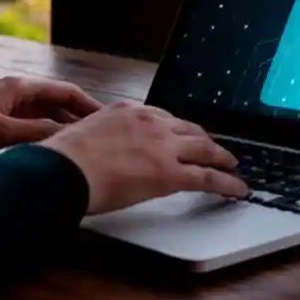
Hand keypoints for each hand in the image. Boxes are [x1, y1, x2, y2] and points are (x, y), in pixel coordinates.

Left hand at [0, 76, 102, 165]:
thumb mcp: (2, 133)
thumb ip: (39, 133)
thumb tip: (73, 137)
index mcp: (20, 87)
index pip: (66, 92)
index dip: (90, 105)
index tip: (110, 120)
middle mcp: (16, 93)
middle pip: (58, 104)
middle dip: (79, 119)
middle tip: (101, 137)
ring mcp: (7, 107)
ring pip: (45, 117)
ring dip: (62, 129)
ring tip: (82, 147)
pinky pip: (31, 127)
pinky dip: (45, 136)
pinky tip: (53, 151)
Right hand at [38, 101, 248, 213]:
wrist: (62, 170)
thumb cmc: (62, 159)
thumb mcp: (83, 135)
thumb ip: (100, 138)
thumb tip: (98, 150)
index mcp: (127, 111)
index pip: (162, 117)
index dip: (177, 129)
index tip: (182, 134)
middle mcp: (149, 122)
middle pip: (188, 129)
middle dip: (204, 139)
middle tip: (213, 149)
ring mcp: (162, 146)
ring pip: (204, 148)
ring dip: (222, 157)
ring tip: (231, 165)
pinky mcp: (169, 173)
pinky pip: (206, 177)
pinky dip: (226, 183)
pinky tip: (237, 189)